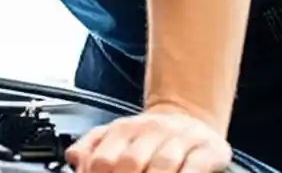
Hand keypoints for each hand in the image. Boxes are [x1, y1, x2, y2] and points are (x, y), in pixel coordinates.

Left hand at [65, 104, 231, 172]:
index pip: (102, 159)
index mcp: (123, 129)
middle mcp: (151, 131)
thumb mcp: (116, 135)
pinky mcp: (207, 148)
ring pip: (162, 164)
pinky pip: (194, 166)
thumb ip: (91, 147)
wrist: (189, 115)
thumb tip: (73, 160)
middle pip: (130, 162)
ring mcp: (180, 138)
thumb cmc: (149, 136)